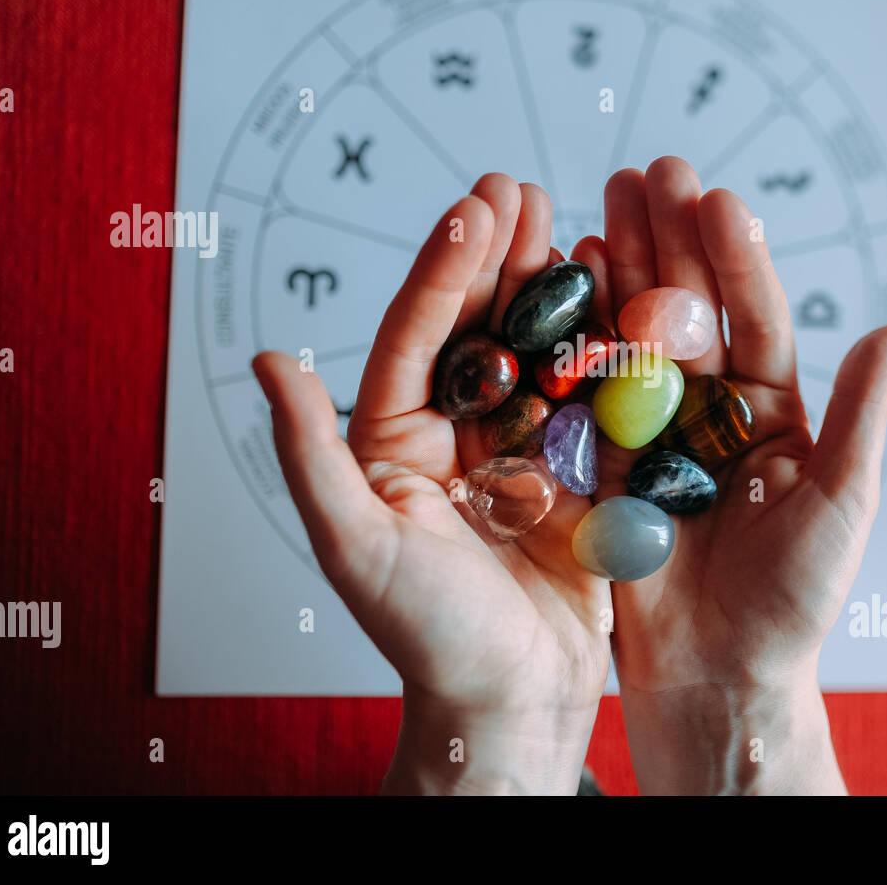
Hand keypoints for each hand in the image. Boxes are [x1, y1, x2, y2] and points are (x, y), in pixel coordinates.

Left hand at [252, 175, 610, 794]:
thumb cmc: (429, 637)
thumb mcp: (354, 544)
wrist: (513, 700)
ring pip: (535, 350)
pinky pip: (589, 395)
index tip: (475, 207)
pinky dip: (604, 344)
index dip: (445, 268)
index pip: (418, 337)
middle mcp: (456, 436)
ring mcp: (520, 450)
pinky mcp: (576, 473)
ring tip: (568, 222)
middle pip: (477, 327)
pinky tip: (619, 295)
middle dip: (497, 256)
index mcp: (394, 443)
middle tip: (519, 187)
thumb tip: (268, 360)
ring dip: (551, 286)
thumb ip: (309, 452)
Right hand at [571, 157, 886, 794]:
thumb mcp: (839, 505)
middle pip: (692, 309)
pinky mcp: (607, 460)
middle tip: (650, 170)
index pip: (756, 319)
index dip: (738, 260)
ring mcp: (656, 430)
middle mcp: (713, 408)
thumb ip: (859, 419)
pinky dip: (580, 331)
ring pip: (639, 334)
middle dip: (672, 239)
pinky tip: (573, 275)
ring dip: (625, 266)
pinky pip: (592, 388)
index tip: (718, 199)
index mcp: (772, 410)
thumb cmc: (793, 599)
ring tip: (605, 198)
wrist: (720, 672)